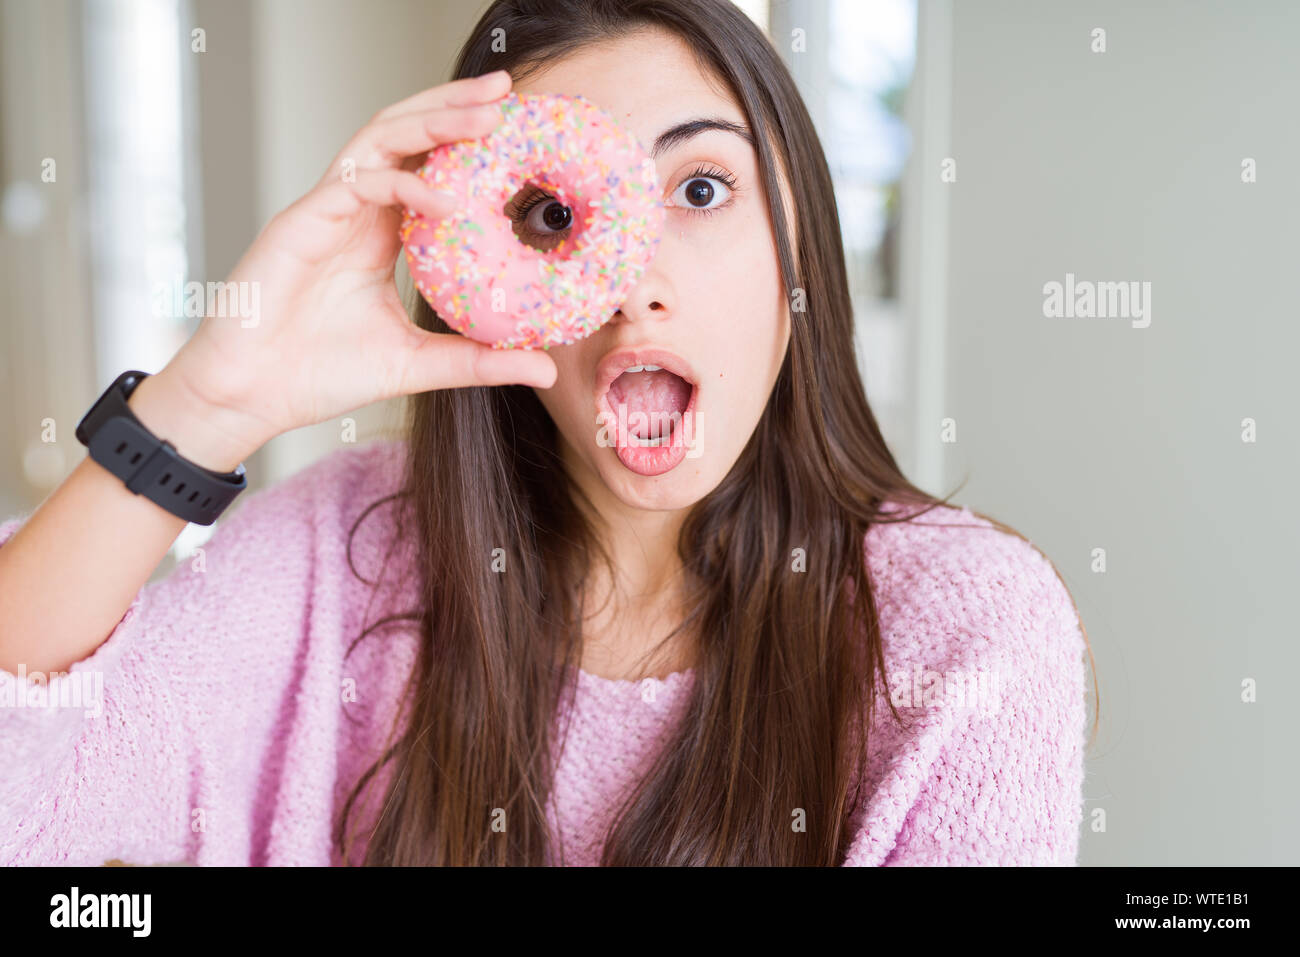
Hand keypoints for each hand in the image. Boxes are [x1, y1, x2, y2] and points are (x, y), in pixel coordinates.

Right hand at [154, 70, 554, 457]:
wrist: (252, 397)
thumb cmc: (320, 374)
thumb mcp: (418, 364)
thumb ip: (479, 359)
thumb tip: (546, 366)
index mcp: (380, 231)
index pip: (428, 166)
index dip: (469, 143)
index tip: (520, 131)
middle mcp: (356, 210)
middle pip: (407, 135)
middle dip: (455, 107)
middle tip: (507, 91)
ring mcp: (326, 210)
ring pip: (380, 139)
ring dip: (434, 122)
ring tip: (486, 116)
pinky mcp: (301, 222)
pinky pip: (355, 183)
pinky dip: (401, 183)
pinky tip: (445, 200)